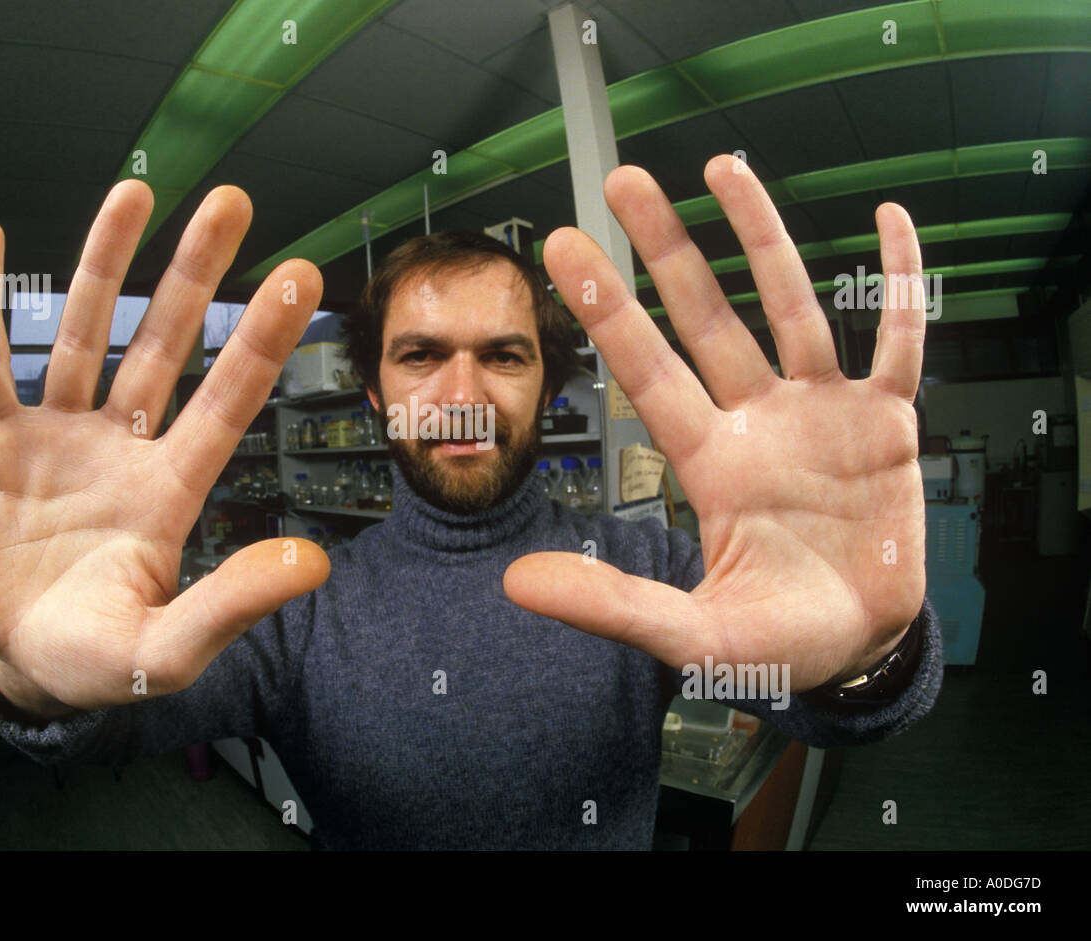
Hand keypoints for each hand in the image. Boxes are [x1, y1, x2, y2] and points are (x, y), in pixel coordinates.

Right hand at [0, 180, 329, 715]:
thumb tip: (314, 564)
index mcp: (173, 488)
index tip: (300, 274)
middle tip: (230, 200)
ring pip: (86, 333)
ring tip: (134, 191)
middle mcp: (126, 447)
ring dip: (105, 264)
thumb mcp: (169, 648)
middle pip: (166, 343)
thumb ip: (233, 604)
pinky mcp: (2, 444)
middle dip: (195, 272)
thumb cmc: (102, 661)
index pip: (228, 400)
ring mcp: (64, 438)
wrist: (26, 664)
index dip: (262, 338)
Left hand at [504, 157, 925, 691]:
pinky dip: (900, 283)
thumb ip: (611, 605)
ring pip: (791, 307)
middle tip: (625, 181)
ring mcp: (823, 414)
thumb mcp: (693, 634)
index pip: (648, 371)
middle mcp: (758, 422)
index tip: (562, 247)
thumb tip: (515, 583)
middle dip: (667, 250)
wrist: (859, 648)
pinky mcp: (888, 422)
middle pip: (706, 318)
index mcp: (708, 462)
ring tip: (724, 169)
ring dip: (761, 238)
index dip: (607, 309)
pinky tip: (890, 220)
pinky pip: (899, 338)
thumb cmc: (777, 643)